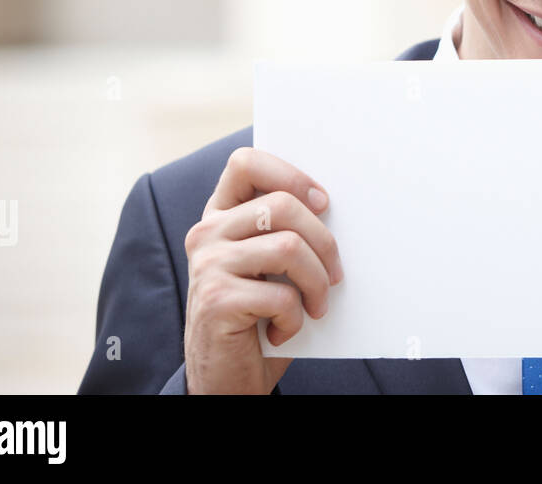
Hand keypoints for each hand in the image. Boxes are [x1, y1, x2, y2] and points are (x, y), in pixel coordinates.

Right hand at [183, 147, 342, 393]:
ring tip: (315, 307)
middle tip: (335, 275)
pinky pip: (281, 294)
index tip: (322, 202)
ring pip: (289, 247)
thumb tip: (331, 205)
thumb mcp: (270, 266)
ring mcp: (207, 264)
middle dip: (324, 242)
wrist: (225, 378)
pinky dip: (295, 318)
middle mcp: (206, 233)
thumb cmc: (258, 316)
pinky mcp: (215, 299)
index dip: (290, 175)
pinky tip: (284, 331)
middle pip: (282, 206)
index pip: (246, 163)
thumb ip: (284, 231)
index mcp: (220, 216)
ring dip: (317, 284)